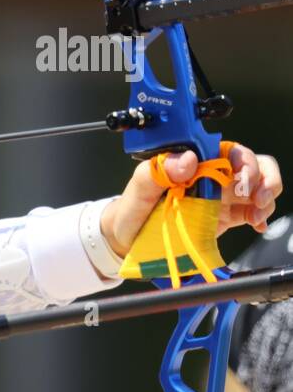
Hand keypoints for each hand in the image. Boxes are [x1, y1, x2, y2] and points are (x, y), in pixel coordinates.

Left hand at [100, 143, 282, 257]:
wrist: (126, 239)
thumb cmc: (130, 211)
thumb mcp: (137, 191)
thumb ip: (157, 173)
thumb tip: (187, 159)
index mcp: (192, 163)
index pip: (228, 151)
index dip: (243, 161)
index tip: (241, 181)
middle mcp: (209, 176)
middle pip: (251, 165)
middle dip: (263, 178)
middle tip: (256, 199)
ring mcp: (219, 196)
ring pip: (257, 185)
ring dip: (266, 197)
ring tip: (256, 217)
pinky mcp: (224, 216)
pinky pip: (252, 210)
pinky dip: (262, 215)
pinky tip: (258, 224)